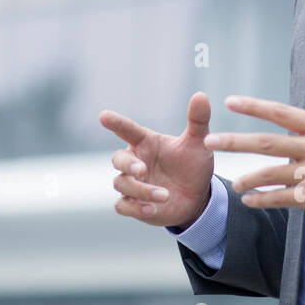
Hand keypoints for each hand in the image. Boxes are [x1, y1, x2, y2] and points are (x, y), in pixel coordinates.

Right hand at [100, 93, 214, 229]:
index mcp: (146, 142)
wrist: (196, 198)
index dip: (115, 123)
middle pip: (118, 160)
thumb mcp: (198, 143)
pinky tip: (151, 210)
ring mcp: (132, 184)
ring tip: (165, 195)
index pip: (127, 130)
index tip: (103, 116)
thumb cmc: (193, 166)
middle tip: (142, 169)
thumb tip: (201, 95)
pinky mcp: (133, 204)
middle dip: (127, 164)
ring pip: (121, 184)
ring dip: (141, 190)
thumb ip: (198, 120)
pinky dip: (134, 208)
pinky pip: (122, 206)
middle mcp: (135, 161)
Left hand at [204, 74, 304, 227]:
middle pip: (267, 142)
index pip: (282, 113)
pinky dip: (264, 200)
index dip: (254, 106)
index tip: (230, 102)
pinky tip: (250, 201)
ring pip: (272, 173)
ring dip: (248, 178)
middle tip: (209, 142)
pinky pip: (284, 198)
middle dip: (235, 142)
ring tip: (233, 182)